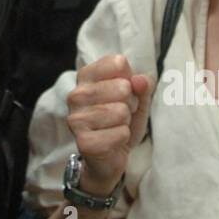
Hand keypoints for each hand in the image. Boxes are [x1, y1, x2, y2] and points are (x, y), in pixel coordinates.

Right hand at [66, 54, 152, 193]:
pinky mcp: (84, 142)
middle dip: (130, 103)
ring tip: (117, 126)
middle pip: (122, 87)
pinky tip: (113, 141)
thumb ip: (142, 85)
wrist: (110, 155)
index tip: (122, 93)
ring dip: (126, 122)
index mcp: (86, 76)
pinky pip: (120, 133)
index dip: (130, 79)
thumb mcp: (137, 98)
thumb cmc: (121, 120)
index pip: (117, 63)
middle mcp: (76, 95)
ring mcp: (76, 119)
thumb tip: (140, 80)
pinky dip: (123, 138)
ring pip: (121, 111)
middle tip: (121, 114)